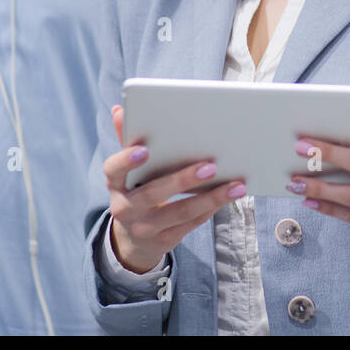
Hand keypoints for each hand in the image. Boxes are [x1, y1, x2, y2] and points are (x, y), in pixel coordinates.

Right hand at [102, 104, 245, 272]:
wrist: (134, 237)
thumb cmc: (137, 188)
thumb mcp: (130, 169)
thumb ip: (128, 139)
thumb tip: (120, 109)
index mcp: (115, 184)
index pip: (114, 170)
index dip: (126, 160)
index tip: (145, 150)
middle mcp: (125, 208)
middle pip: (152, 193)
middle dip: (182, 179)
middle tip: (210, 166)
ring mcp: (144, 227)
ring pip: (179, 212)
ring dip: (210, 198)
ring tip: (236, 185)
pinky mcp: (164, 240)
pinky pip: (190, 224)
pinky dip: (211, 209)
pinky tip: (229, 196)